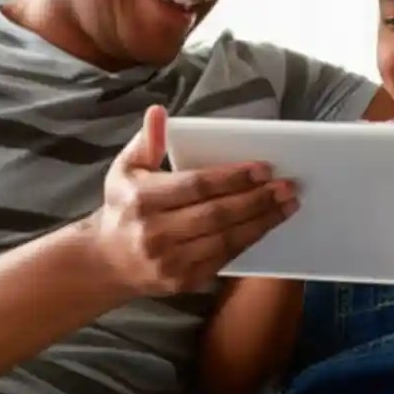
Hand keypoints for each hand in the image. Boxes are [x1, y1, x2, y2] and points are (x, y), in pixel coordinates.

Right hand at [92, 105, 298, 295]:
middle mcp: (155, 233)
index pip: (196, 186)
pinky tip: (267, 224)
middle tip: (287, 186)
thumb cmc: (122, 207)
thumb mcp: (125, 169)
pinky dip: (249, 240)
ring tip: (287, 204)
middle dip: (256, 199)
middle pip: (217, 215)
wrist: (106, 262)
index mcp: (142, 200)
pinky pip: (224, 259)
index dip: (232, 178)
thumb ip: (147, 141)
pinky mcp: (183, 281)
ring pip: (226, 239)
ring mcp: (170, 261)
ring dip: (262, 221)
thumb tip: (159, 112)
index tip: (263, 168)